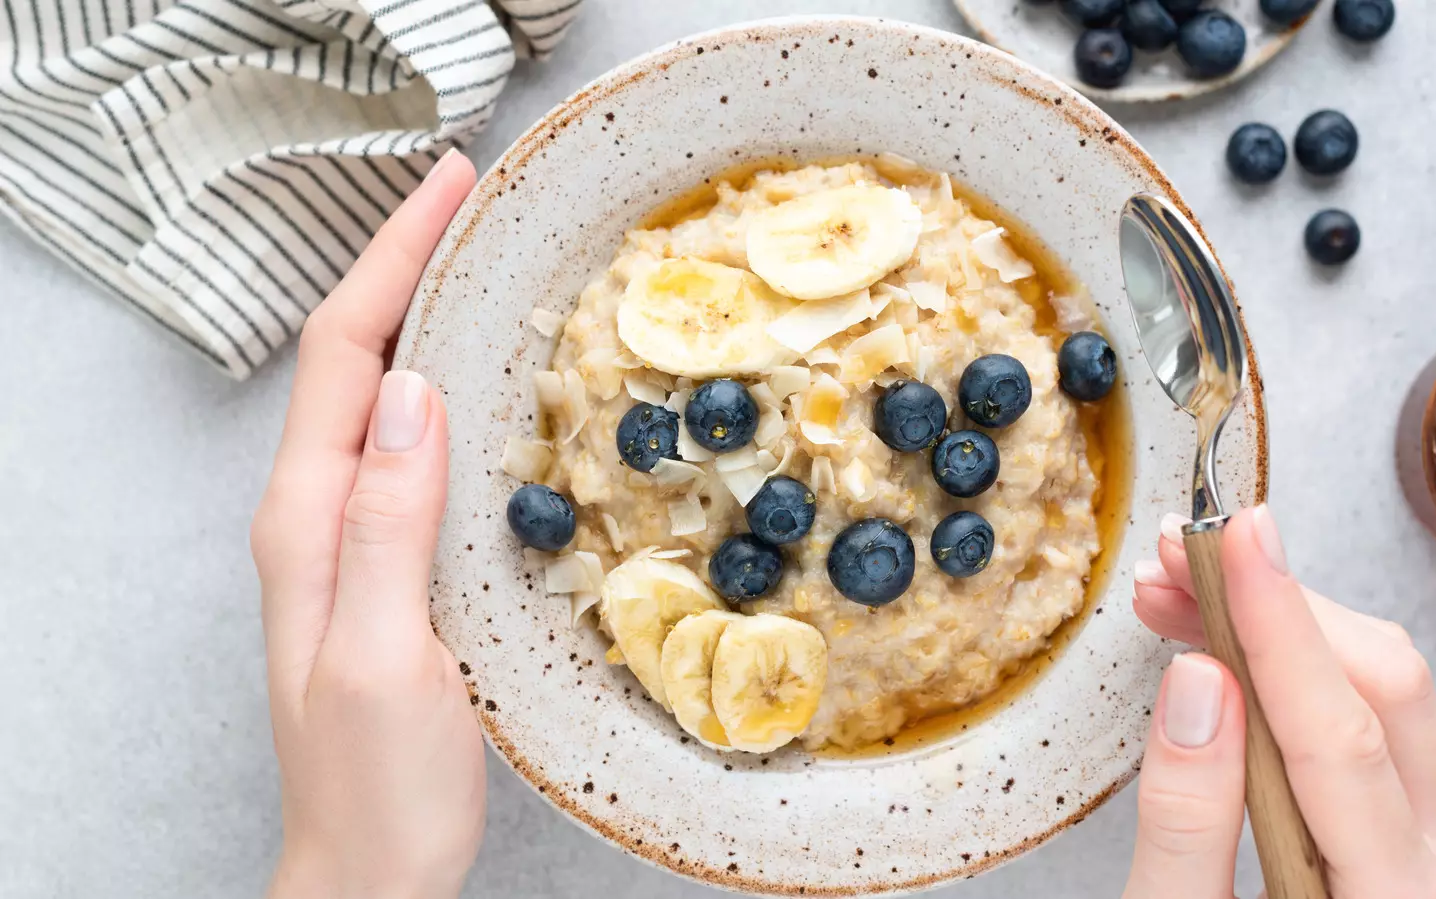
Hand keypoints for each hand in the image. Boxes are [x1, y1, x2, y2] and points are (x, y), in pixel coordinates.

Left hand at [250, 150, 483, 898]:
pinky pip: (409, 445)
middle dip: (404, 263)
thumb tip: (416, 392)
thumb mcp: (388, 655)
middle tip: (473, 199)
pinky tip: (488, 380)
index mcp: (309, 520)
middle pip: (355, 357)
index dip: (392, 259)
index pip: (346, 356)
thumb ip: (388, 525)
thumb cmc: (379, 785)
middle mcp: (317, 514)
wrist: (369, 871)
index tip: (449, 186)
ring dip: (423, 313)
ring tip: (483, 259)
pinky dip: (445, 384)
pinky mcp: (386, 562)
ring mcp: (348, 537)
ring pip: (382, 394)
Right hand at [1121, 505, 1435, 898]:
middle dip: (1276, 607)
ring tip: (1185, 604)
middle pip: (1386, 689)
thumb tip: (1197, 683)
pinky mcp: (1429, 845)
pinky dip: (1306, 675)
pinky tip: (1235, 665)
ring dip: (1289, 630)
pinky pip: (1386, 729)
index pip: (1341, 731)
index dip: (1280, 622)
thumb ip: (1188, 824)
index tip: (1232, 539)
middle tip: (1175, 568)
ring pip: (1395, 697)